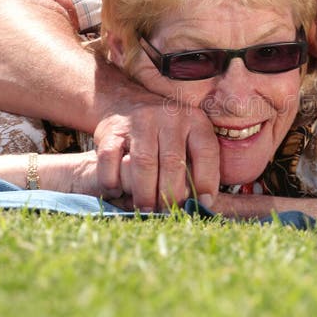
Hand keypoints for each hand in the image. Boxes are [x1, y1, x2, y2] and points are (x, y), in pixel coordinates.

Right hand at [93, 91, 219, 211]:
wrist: (127, 103)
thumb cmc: (166, 134)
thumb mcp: (190, 139)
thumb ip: (201, 165)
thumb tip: (206, 203)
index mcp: (195, 121)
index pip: (206, 153)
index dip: (206, 181)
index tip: (202, 204)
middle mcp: (169, 117)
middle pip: (173, 162)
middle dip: (171, 194)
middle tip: (168, 213)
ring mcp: (140, 121)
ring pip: (143, 163)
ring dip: (144, 192)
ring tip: (146, 209)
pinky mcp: (113, 129)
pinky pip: (110, 159)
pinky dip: (112, 180)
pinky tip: (117, 191)